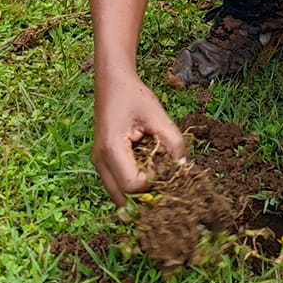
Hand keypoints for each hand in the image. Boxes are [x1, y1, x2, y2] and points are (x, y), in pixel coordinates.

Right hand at [90, 71, 183, 206]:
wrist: (113, 83)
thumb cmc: (134, 96)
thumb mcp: (158, 115)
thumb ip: (173, 142)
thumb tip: (183, 168)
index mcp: (111, 149)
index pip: (132, 185)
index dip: (154, 182)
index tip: (167, 168)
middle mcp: (100, 162)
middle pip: (123, 199)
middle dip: (146, 196)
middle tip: (165, 182)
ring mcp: (99, 164)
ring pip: (119, 196)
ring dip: (139, 193)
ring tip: (156, 175)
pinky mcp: (103, 164)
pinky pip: (117, 186)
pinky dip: (132, 186)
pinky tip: (146, 170)